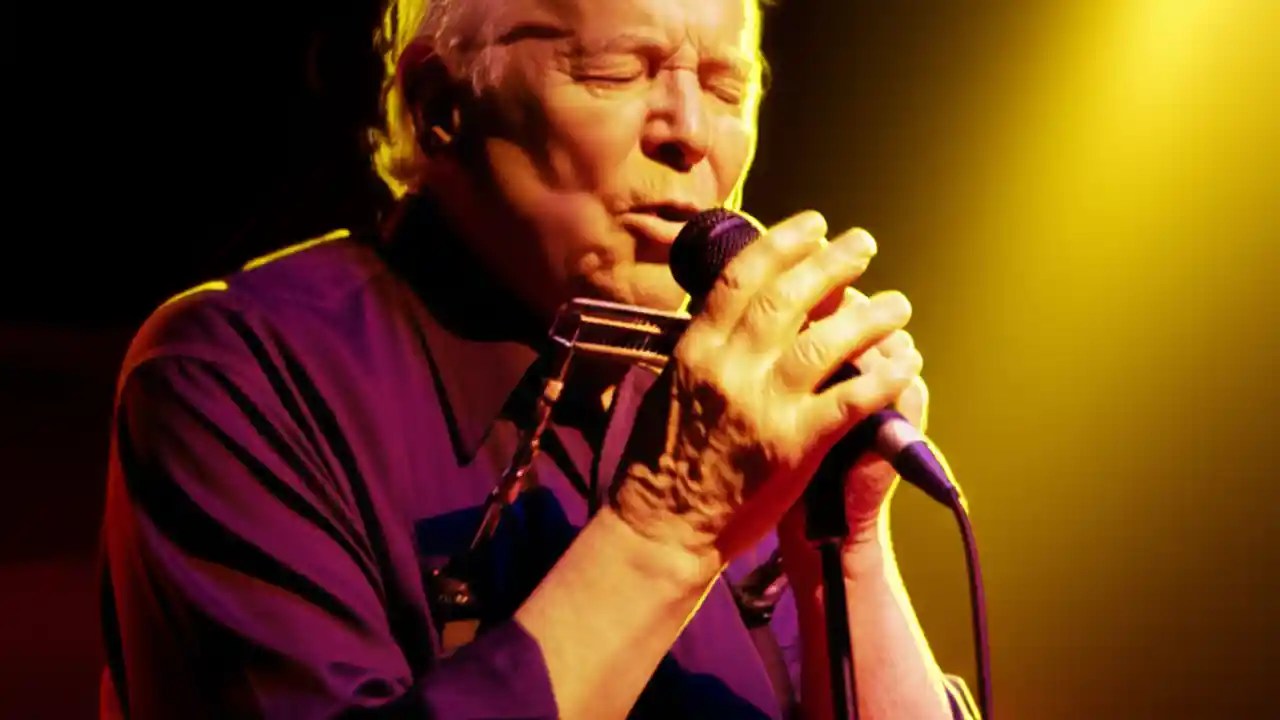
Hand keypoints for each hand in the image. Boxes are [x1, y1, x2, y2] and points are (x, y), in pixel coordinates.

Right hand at [608, 211, 922, 565]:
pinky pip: (850, 400)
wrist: (662, 526)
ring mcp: (763, 406)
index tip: (812, 226)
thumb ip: (701, 346)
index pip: (740, 278)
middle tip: (863, 244)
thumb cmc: (661, 461)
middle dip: (832, 264)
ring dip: (870, 316)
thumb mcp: (669, 387)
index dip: (782, 244)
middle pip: (788, 298)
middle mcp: (728, 370)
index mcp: (695, 350)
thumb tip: (730, 306)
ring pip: (827, 342)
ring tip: (898, 303)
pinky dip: (882, 377)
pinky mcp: (793, 445)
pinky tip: (903, 362)